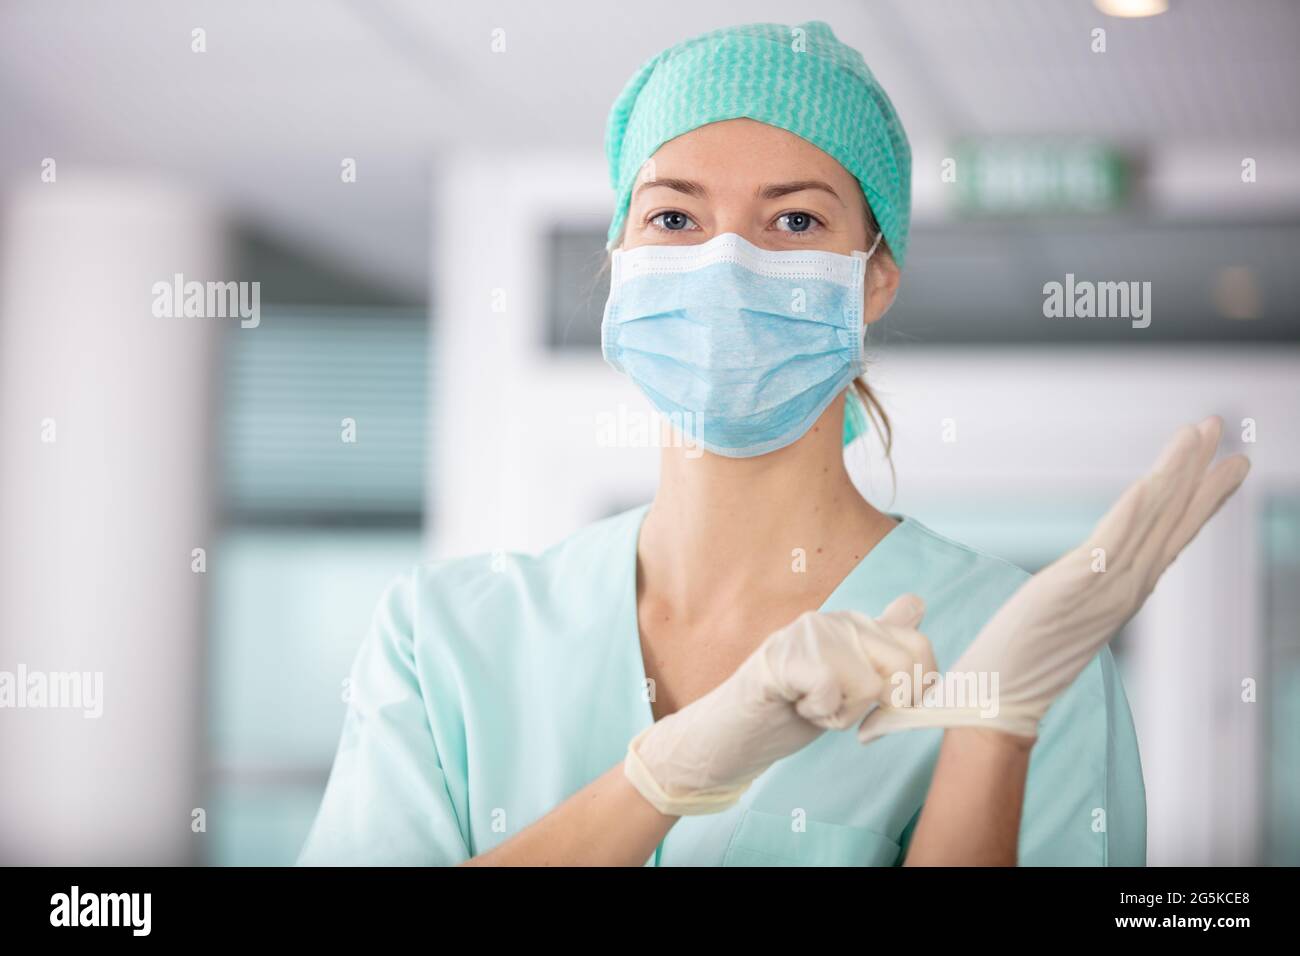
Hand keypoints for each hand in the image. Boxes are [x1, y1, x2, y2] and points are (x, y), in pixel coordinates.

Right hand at [624, 598, 936, 815]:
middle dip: (881, 705)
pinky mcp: (786, 655)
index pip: (919, 645)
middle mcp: (836, 619)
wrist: (730, 734)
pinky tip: (795, 705)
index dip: (918, 688)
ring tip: (809, 705)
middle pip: (904, 666)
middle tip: (840, 710)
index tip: (887, 710)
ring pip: (869, 684)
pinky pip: (832, 691)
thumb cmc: (789, 710)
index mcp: (854, 624)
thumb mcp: (847, 683)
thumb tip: (916, 602)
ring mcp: (809, 633)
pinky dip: (819, 713)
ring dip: (843, 714)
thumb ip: (880, 649)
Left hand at [859, 416, 1250, 742]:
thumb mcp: (1069, 611)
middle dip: (1199, 473)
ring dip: (1172, 476)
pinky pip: (1103, 548)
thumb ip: (1091, 583)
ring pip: (1147, 524)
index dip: (1203, 497)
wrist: (997, 700)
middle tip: (1222, 428)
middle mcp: (1123, 588)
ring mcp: (1099, 591)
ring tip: (1197, 435)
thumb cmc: (1024, 658)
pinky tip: (1144, 485)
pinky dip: (1125, 517)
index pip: (1173, 535)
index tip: (1230, 462)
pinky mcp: (1066, 591)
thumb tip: (1101, 560)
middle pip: (1171, 522)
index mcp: (1125, 590)